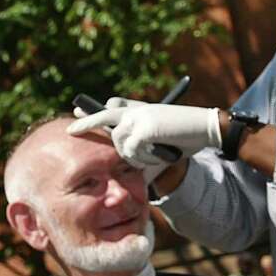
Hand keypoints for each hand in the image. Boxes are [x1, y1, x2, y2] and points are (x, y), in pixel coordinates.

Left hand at [68, 98, 221, 166]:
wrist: (207, 128)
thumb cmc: (186, 137)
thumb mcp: (159, 141)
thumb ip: (140, 147)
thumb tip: (127, 169)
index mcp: (139, 109)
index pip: (110, 107)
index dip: (93, 113)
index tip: (75, 112)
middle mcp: (136, 110)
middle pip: (103, 118)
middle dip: (86, 124)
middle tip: (69, 130)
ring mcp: (138, 117)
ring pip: (119, 144)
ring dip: (135, 156)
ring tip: (156, 152)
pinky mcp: (143, 126)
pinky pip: (131, 150)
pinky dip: (145, 158)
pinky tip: (160, 152)